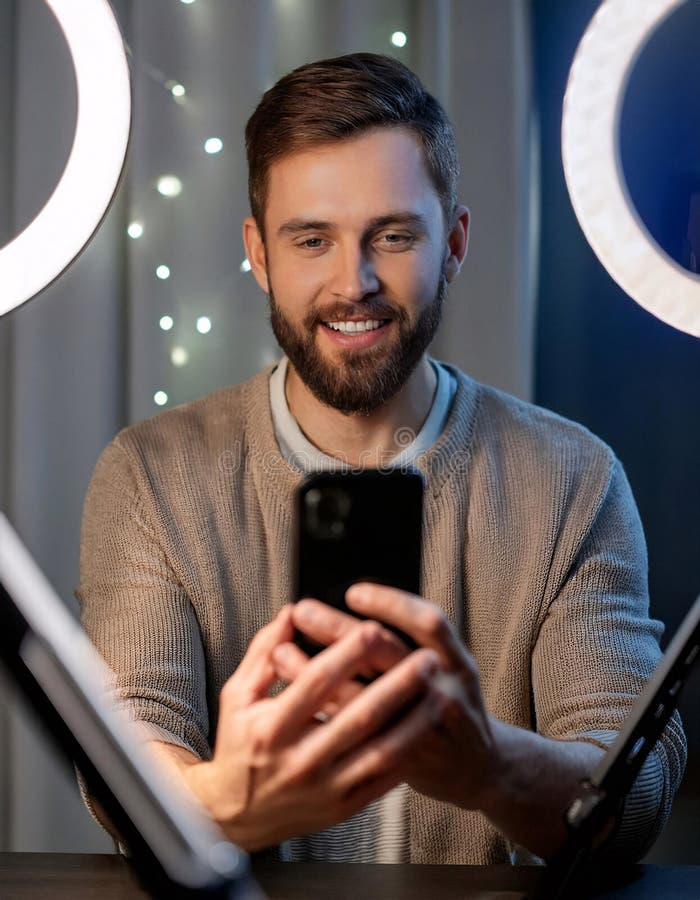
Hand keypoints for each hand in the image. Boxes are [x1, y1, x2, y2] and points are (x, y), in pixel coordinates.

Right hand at [184, 605, 441, 850]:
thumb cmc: (239, 747)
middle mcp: (300, 761)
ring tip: (440, 694)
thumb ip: (263, 653)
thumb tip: (291, 612)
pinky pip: (384, 781)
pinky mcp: (343, 808)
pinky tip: (426, 731)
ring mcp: (325, 788)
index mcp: (271, 728)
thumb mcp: (238, 697)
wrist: (235, 817)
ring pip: (380, 753)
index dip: (345, 654)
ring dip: (414, 722)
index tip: (373, 627)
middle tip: (427, 659)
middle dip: (397, 686)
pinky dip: (409, 755)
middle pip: (357, 717)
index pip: (315, 684)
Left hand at [280, 585, 499, 811]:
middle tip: (303, 610)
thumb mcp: (444, 666)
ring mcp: (424, 726)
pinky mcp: (403, 758)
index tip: (352, 592)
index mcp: (455, 659)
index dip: (392, 603)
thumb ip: (408, 640)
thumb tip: (355, 601)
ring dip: (317, 671)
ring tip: (282, 652)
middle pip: (390, 652)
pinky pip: (354, 734)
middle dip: (340, 629)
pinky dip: (322, 713)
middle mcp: (444, 688)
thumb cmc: (447, 705)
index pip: (429, 622)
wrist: (476, 770)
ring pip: (364, 697)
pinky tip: (295, 700)